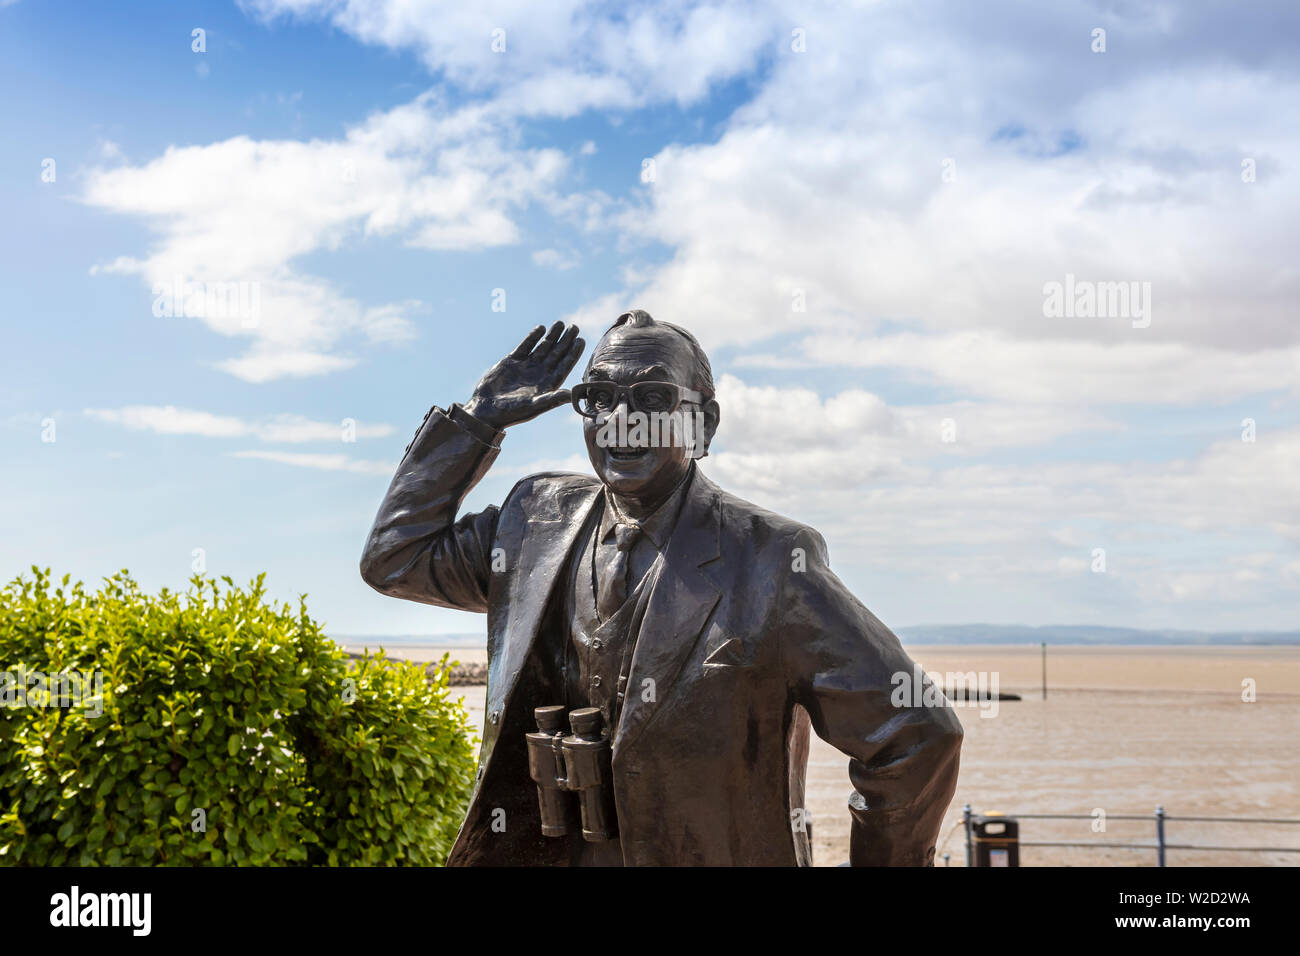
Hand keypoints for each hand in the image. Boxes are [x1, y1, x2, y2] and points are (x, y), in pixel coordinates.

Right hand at [463, 322, 584, 429]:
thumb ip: (552, 399)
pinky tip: (541, 328)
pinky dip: (533, 337)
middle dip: (565, 341)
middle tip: (574, 327)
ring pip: (543, 347)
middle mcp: (539, 374)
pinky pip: (525, 346)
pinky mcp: (512, 361)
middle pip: (556, 354)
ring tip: (560, 323)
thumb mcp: (534, 406)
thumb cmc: (512, 413)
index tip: (580, 340)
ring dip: (552, 336)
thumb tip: (571, 395)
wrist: (486, 409)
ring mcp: (526, 366)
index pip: (564, 365)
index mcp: (548, 384)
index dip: (573, 353)